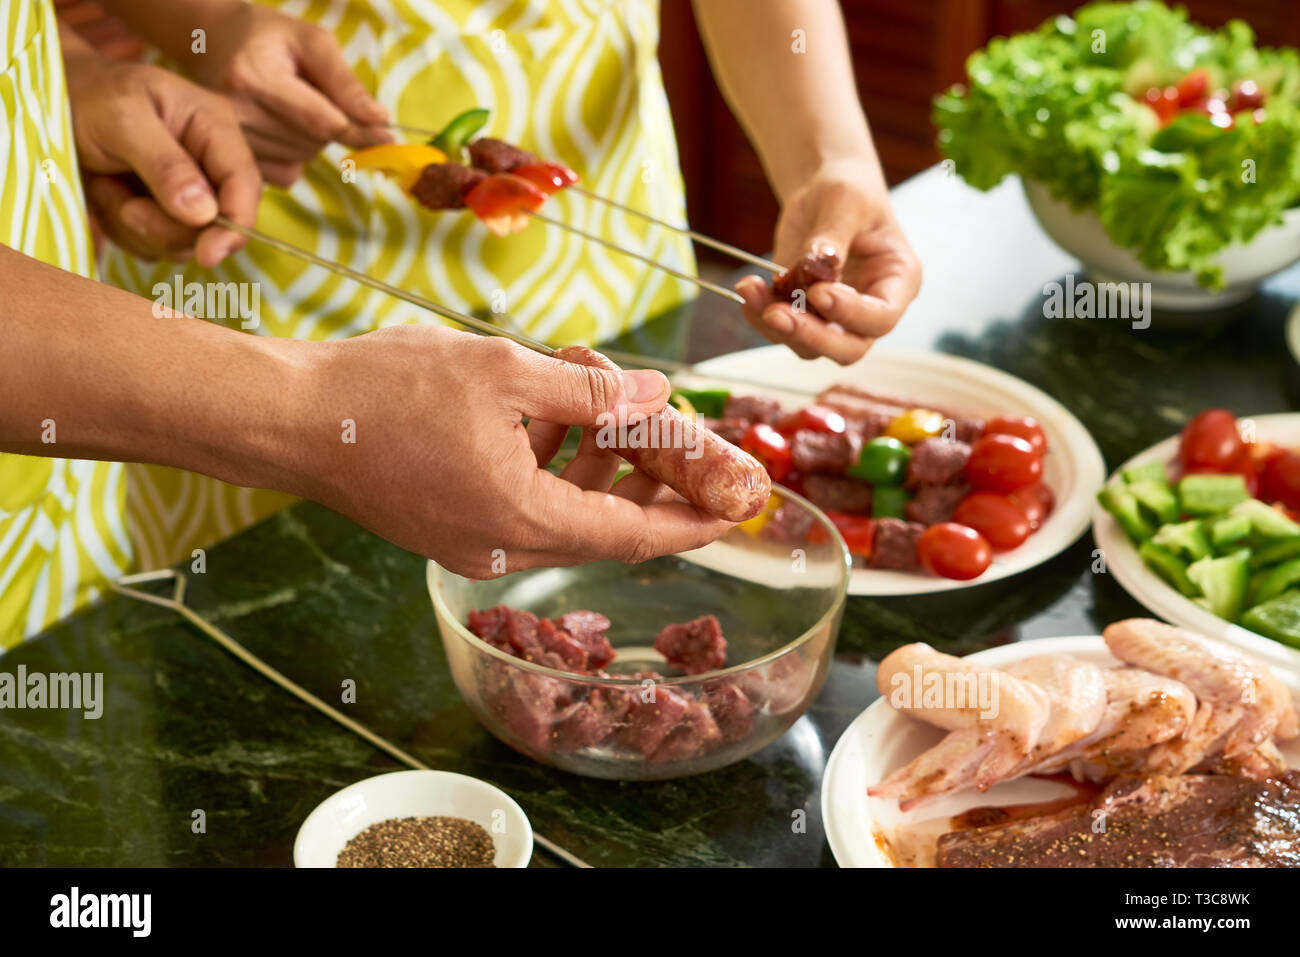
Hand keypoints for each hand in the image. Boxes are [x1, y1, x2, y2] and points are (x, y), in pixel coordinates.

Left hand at [63, 48, 260, 268]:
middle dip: (168, 227)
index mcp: (216, 128)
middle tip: (126, 208)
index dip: (236, 225)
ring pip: (184, 241)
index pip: (245, 184)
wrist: (59, 104)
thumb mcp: (122, 119)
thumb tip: (204, 213)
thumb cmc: (89, 97)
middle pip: (217, 224)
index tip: (207, 255)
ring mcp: (191, 193)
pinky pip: (156, 246)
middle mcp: (211, 163)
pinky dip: (124, 230)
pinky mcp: (166, 214)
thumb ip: (165, 164)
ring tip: (107, 185)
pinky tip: (107, 194)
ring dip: (137, 226)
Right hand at [184, 3, 390, 185]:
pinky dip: (297, 156)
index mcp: (254, 76)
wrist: (212, 42)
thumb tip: (379, 120)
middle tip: (316, 95)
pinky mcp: (233, 158)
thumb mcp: (312, 42)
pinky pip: (287, 174)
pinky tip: (282, 127)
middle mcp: (236, 111)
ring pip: (303, 158)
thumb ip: (345, 82)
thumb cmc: (269, 38)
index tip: (388, 137)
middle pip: (314, 141)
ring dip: (314, 139)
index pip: (319, 119)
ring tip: (293, 105)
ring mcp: (229, 139)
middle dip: (332, 126)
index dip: (358, 131)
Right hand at [294, 326, 732, 577]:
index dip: (691, 520)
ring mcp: (471, 543)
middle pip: (603, 524)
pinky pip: (522, 503)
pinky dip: (550, 463)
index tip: (735, 508)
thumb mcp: (502, 371)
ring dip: (595, 462)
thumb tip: (656, 397)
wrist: (288, 418)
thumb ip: (589, 390)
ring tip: (610, 401)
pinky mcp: (448, 527)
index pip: (634, 535)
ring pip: (562, 510)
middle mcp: (501, 547)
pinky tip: (552, 407)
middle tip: (680, 436)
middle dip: (646, 479)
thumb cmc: (385, 390)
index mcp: (523, 519)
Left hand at [737, 159, 921, 364]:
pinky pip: (783, 330)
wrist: (822, 190)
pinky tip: (748, 289)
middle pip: (848, 348)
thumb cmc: (848, 191)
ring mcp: (835, 317)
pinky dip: (761, 314)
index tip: (818, 292)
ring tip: (750, 289)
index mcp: (897, 281)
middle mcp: (869, 308)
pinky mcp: (803, 313)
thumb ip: (833, 235)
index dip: (850, 314)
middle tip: (776, 313)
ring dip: (777, 326)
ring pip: (810, 346)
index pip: (881, 317)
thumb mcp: (845, 201)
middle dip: (811, 336)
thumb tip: (816, 265)